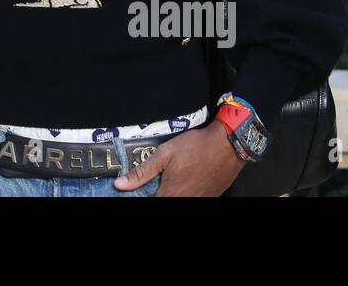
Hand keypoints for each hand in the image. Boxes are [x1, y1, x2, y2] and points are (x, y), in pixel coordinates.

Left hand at [111, 124, 245, 196]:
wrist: (228, 145)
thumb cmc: (196, 146)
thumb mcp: (164, 153)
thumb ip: (142, 171)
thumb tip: (120, 184)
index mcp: (170, 193)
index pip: (149, 202)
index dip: (141, 196)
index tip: (139, 190)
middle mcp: (184, 201)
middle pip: (164, 201)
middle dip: (157, 193)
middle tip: (156, 183)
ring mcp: (199, 201)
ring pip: (178, 201)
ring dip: (170, 193)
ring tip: (171, 180)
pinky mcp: (210, 198)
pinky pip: (193, 199)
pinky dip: (185, 193)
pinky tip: (185, 181)